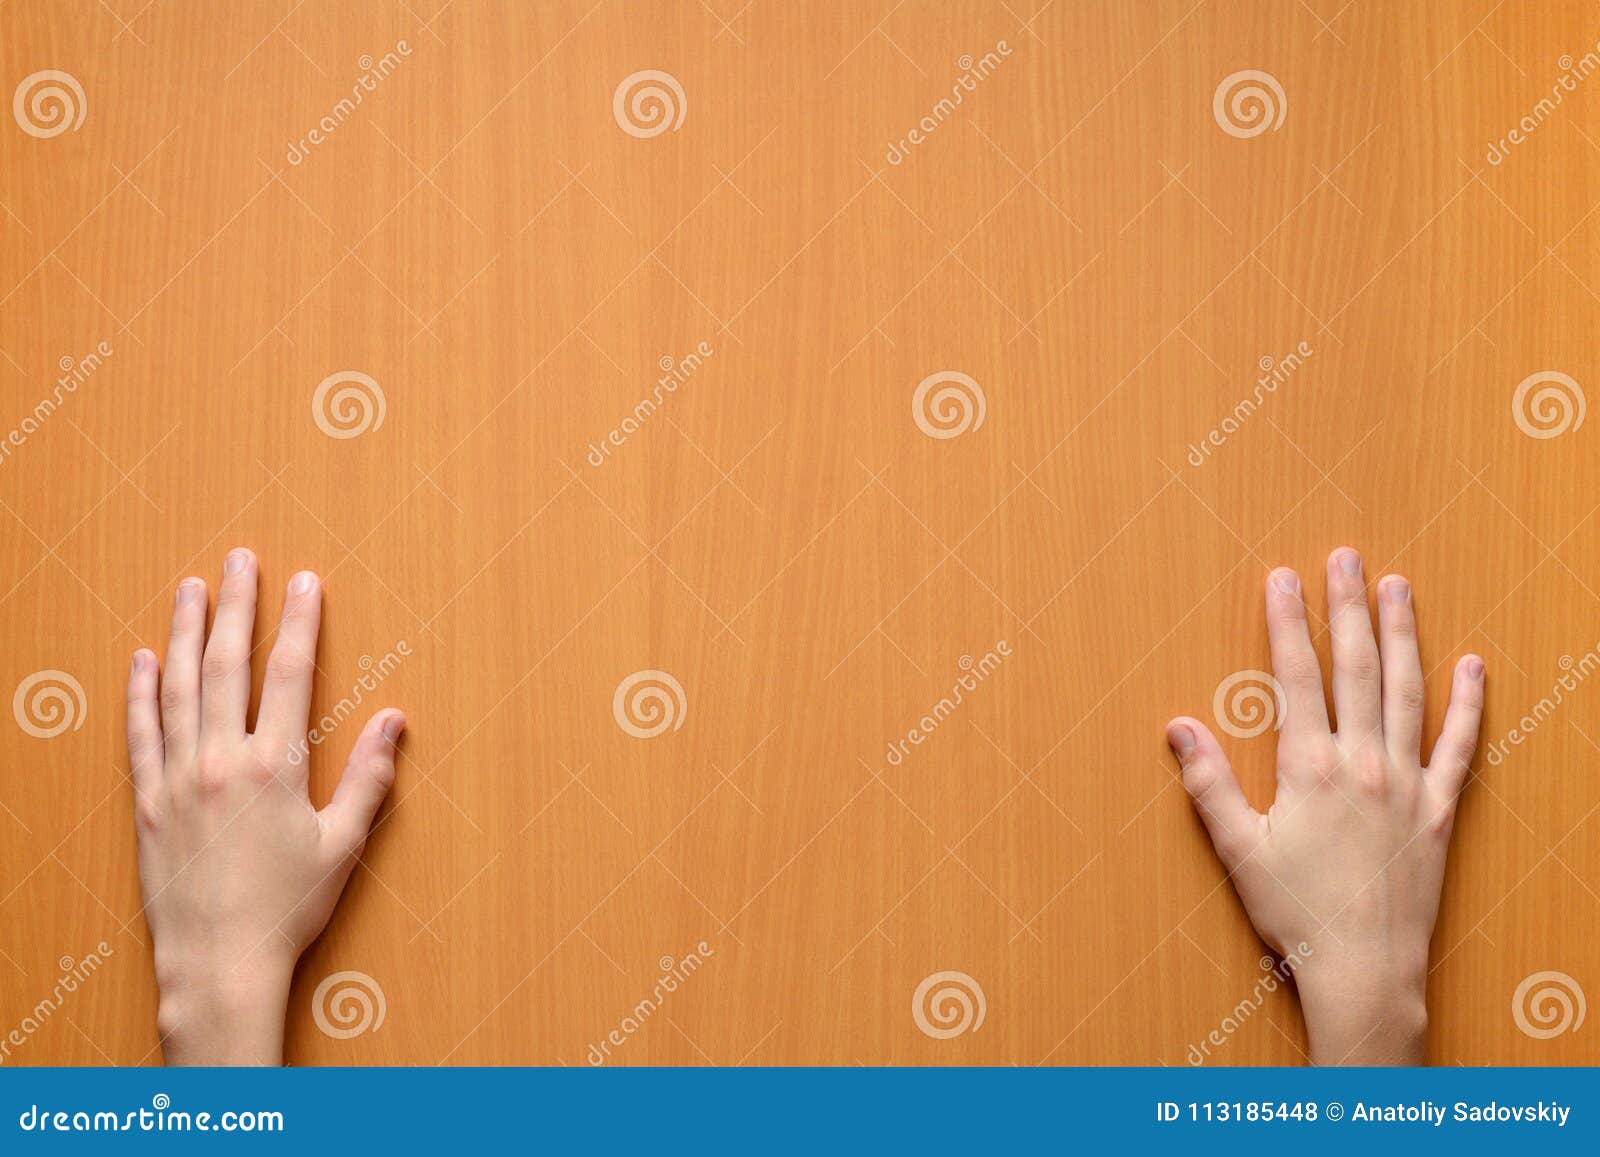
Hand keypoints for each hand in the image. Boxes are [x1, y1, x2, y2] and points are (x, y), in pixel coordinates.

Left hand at [125, 548, 404, 1064]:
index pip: (289, 675)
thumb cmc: (287, 908)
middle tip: (239, 560)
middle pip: (227, 665)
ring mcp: (178, 779)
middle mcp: (221, 761)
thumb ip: (368, 778)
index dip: (298, 623)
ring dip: (183, 632)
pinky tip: (142, 660)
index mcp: (275, 767)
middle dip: (235, 606)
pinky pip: (141, 733)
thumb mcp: (342, 844)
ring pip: (178, 687)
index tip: (304, 583)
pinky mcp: (148, 803)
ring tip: (190, 589)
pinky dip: (140, 692)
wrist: (218, 963)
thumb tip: (394, 721)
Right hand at [1166, 548, 1483, 1064]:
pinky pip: (1459, 746)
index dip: (1287, 622)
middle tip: (1346, 558)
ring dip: (1403, 634)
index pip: (1297, 676)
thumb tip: (1178, 727)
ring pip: (1406, 690)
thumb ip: (1210, 784)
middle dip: (1347, 607)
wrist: (1365, 970)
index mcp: (1310, 768)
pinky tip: (1472, 665)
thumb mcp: (1239, 849)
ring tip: (1399, 587)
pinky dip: (1469, 704)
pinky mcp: (1438, 810)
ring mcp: (1407, 783)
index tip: (1282, 578)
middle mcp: (1363, 763)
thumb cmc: (1295, 914)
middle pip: (1355, 667)